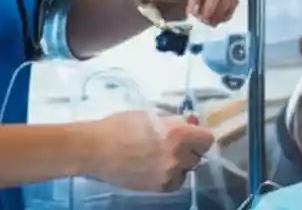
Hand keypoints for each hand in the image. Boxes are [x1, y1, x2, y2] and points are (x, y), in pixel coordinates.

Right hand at [85, 111, 214, 191]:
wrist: (94, 149)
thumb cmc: (120, 126)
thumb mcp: (151, 115)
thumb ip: (174, 120)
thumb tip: (189, 122)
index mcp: (177, 134)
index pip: (207, 139)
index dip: (200, 135)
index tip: (191, 132)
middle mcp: (177, 156)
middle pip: (198, 155)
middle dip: (190, 148)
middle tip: (175, 143)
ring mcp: (167, 174)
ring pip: (187, 169)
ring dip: (180, 163)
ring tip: (162, 156)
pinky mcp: (156, 187)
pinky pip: (175, 182)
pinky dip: (171, 176)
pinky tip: (157, 167)